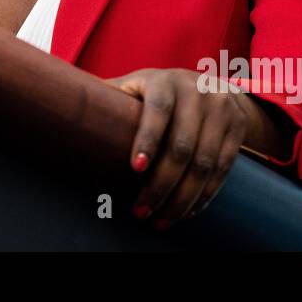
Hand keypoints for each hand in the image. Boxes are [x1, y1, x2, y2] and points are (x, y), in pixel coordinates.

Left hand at [106, 67, 257, 229]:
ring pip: (204, 163)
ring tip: (161, 220)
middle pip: (181, 146)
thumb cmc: (158, 91)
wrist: (212, 84)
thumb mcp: (135, 84)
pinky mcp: (238, 127)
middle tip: (141, 211)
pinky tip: (187, 212)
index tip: (135, 168)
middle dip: (161, 184)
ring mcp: (221, 109)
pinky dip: (205, 195)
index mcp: (164, 81)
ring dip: (182, 198)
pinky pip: (223, 168)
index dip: (147, 139)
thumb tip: (64, 101)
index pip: (157, 111)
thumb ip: (109, 94)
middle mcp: (196, 91)